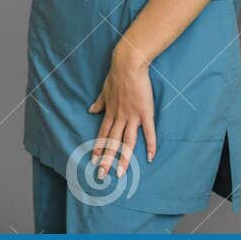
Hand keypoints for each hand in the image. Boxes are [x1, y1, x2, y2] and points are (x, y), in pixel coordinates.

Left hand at [87, 44, 156, 179]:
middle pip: (112, 142)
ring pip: (127, 141)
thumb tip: (90, 111)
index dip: (98, 147)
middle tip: (101, 175)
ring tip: (120, 173)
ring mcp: (132, 116)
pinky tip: (150, 157)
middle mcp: (119, 117)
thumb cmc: (116, 76)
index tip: (94, 160)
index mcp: (110, 112)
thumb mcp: (104, 90)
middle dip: (106, 159)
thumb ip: (99, 103)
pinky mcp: (145, 112)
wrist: (128, 64)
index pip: (103, 134)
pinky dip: (150, 144)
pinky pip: (148, 131)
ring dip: (123, 158)